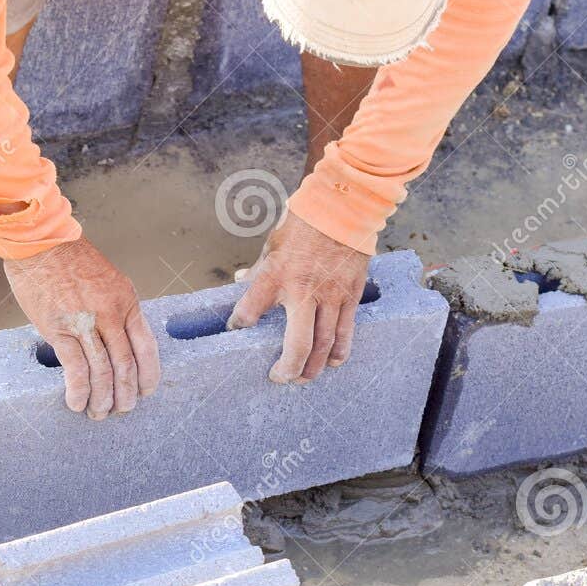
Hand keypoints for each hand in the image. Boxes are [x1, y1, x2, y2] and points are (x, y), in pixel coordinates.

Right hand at [4, 237, 160, 419]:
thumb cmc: (69, 260)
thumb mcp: (107, 280)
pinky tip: (77, 403)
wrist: (40, 243)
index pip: (146, 346)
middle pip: (126, 365)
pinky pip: (76, 368)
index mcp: (127, 301)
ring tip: (98, 413)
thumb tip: (116, 341)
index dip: (148, 374)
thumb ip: (115, 310)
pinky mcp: (60, 330)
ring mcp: (86, 323)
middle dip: (125, 394)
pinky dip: (79, 391)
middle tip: (121, 410)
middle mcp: (111, 314)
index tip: (146, 391)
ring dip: (102, 398)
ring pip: (103, 371)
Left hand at [227, 213, 371, 382]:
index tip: (236, 329)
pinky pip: (346, 330)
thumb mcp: (272, 245)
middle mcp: (302, 291)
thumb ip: (258, 270)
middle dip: (288, 369)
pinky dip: (339, 350)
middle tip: (280, 378)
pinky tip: (332, 362)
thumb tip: (240, 280)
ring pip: (324, 344)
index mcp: (276, 276)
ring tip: (304, 378)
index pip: (248, 311)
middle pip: (297, 345)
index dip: (239, 325)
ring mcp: (330, 296)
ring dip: (314, 367)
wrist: (342, 207)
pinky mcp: (350, 294)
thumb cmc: (303, 224)